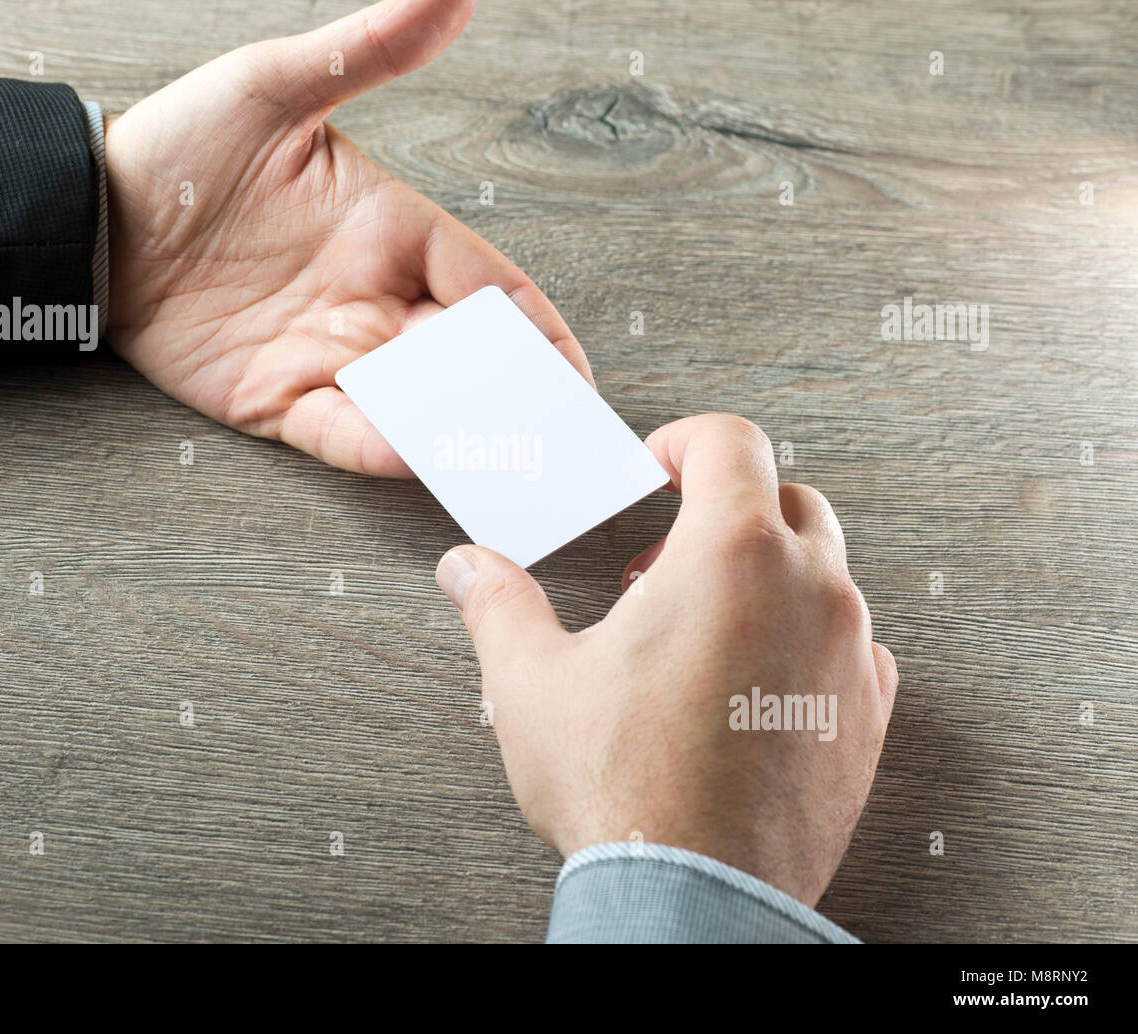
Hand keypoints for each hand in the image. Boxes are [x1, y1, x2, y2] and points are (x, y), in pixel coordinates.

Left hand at [103, 0, 591, 475]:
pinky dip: (379, 450)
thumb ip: (370, 50)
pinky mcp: (278, 398)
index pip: (488, 286)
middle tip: (560, 436)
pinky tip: (417, 458)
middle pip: (465, 357)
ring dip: (460, 432)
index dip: (537, 330)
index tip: (577, 372)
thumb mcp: (275, 85)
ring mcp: (329, 355)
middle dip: (516, 396)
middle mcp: (373, 301)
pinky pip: (341, 434)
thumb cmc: (182, 145)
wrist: (91, 216)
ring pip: (415, 406)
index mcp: (391, 231)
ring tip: (507, 462)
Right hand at [435, 414, 898, 906]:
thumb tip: (469, 568)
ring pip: (825, 570)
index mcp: (730, 554)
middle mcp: (808, 588)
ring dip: (766, 575)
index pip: (732, 441)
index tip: (660, 464)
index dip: (685, 439)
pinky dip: (808, 637)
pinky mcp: (866, 713)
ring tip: (699, 628)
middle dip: (726, 508)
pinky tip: (753, 677)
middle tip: (666, 559)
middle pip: (788, 497)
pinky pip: (854, 643)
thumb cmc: (626, 788)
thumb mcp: (533, 682)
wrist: (696, 896)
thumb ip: (498, 605)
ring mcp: (849, 651)